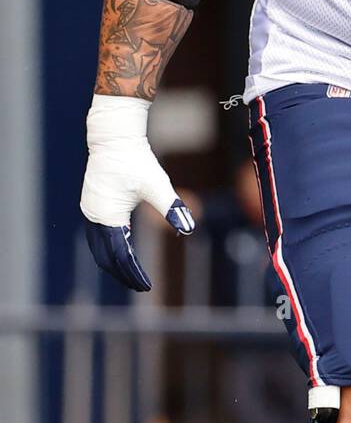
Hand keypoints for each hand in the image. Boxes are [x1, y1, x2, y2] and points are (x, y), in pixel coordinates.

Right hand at [80, 94, 194, 291]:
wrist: (114, 136)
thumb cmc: (136, 159)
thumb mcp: (157, 184)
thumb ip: (172, 207)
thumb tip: (189, 228)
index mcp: (107, 216)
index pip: (120, 256)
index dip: (134, 272)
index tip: (148, 286)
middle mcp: (93, 217)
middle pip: (105, 257)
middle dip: (122, 273)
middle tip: (141, 286)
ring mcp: (89, 210)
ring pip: (98, 247)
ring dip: (114, 262)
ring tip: (133, 273)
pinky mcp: (91, 204)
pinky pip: (98, 235)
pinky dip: (110, 247)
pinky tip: (125, 248)